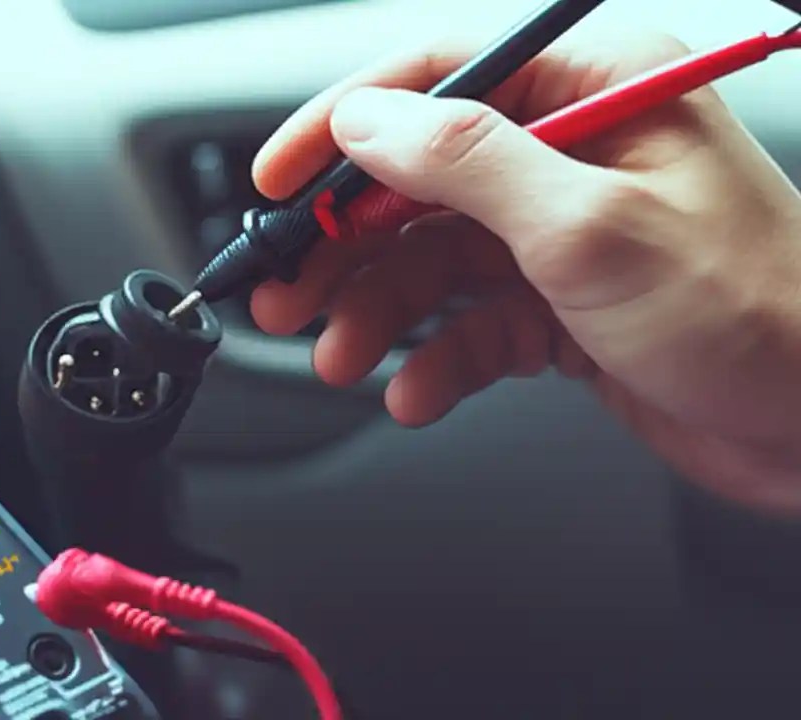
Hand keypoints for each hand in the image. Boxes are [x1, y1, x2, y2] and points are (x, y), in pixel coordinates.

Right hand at [250, 28, 800, 514]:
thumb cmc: (756, 311)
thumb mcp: (592, 227)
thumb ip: (468, 163)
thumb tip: (367, 121)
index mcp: (593, 88)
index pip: (434, 78)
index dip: (339, 126)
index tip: (277, 181)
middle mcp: (570, 150)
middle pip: (414, 178)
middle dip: (344, 243)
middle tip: (287, 291)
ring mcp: (560, 230)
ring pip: (430, 257)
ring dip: (378, 310)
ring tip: (344, 355)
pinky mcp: (558, 301)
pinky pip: (466, 320)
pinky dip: (434, 358)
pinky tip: (417, 389)